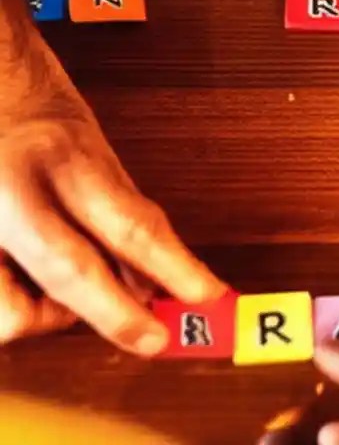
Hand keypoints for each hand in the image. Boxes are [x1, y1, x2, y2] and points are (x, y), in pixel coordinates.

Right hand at [0, 33, 225, 353]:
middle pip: (69, 270)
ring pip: (9, 311)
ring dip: (45, 317)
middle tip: (153, 339)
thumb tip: (153, 282)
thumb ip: (116, 213)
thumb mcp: (89, 148)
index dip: (174, 268)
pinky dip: (12, 304)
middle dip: (117, 316)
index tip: (208, 296)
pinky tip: (17, 280)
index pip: (129, 223)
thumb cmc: (32, 109)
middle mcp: (10, 191)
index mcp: (60, 158)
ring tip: (53, 293)